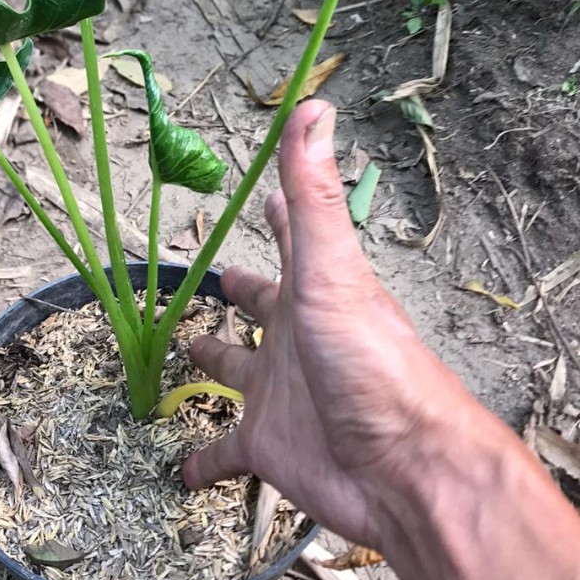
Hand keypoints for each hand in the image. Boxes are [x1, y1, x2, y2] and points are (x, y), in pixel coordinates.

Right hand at [183, 100, 473, 546]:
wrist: (401, 468)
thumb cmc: (370, 361)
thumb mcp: (332, 270)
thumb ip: (314, 196)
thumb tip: (312, 110)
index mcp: (313, 292)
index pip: (296, 240)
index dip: (282, 213)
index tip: (267, 193)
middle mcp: (296, 338)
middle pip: (262, 306)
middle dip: (242, 290)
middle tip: (218, 277)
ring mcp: (279, 393)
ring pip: (237, 371)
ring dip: (214, 361)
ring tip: (186, 350)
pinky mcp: (267, 445)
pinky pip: (223, 451)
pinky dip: (200, 460)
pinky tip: (179, 469)